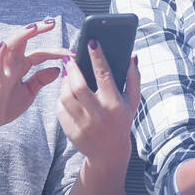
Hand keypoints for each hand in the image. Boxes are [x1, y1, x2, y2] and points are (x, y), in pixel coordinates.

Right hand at [0, 19, 72, 132]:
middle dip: (37, 30)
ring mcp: (3, 69)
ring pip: (11, 45)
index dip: (56, 52)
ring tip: (35, 27)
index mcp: (21, 66)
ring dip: (22, 35)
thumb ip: (41, 79)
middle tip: (52, 22)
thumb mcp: (30, 91)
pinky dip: (1, 52)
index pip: (41, 54)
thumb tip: (57, 69)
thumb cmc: (6, 106)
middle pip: (25, 41)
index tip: (73, 53)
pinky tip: (5, 44)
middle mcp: (12, 63)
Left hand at [57, 39, 141, 170]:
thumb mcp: (133, 101)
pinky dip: (61, 97)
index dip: (97, 57)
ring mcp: (83, 124)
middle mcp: (98, 114)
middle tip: (69, 58)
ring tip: (67, 74)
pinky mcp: (70, 130)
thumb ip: (134, 77)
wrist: (109, 152)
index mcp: (115, 104)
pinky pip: (60, 108)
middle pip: (79, 86)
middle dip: (72, 68)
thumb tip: (131, 56)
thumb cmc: (122, 120)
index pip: (104, 75)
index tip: (92, 42)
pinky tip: (66, 91)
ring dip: (64, 82)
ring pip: (65, 96)